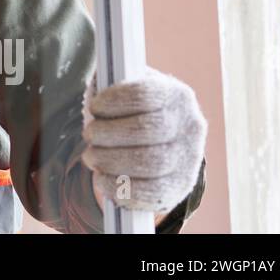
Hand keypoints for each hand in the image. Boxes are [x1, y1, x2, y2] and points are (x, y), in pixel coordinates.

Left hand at [81, 66, 206, 214]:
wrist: (162, 142)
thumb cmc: (133, 111)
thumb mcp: (127, 89)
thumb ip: (112, 86)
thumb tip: (96, 91)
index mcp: (176, 95)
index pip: (143, 95)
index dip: (113, 102)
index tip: (95, 107)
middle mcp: (190, 125)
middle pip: (147, 130)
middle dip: (108, 134)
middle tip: (88, 136)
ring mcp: (190, 158)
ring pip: (151, 163)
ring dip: (111, 161)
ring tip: (91, 157)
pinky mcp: (182, 186)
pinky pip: (153, 193)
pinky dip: (121, 188)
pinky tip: (102, 179)